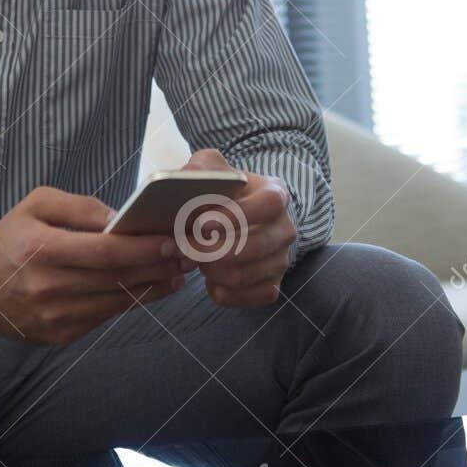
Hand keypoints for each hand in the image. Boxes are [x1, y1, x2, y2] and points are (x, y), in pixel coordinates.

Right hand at [0, 186, 191, 346]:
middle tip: (186, 256)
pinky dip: (129, 302)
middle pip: (118, 279)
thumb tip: (120, 218)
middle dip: (158, 267)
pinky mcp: (59, 335)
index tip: (172, 240)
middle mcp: (49, 286)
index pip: (107, 252)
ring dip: (152, 288)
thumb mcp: (37, 204)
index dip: (144, 248)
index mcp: (42, 248)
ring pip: (117, 302)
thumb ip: (80, 207)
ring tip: (176, 273)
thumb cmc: (10, 237)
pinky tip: (147, 288)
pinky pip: (104, 317)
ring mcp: (55, 316)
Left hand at [177, 148, 295, 307]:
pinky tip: (208, 275)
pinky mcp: (272, 285)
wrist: (235, 214)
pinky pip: (245, 298)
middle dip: (209, 250)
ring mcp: (282, 260)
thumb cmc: (221, 190)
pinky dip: (220, 290)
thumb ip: (200, 169)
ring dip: (209, 269)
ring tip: (192, 256)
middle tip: (181, 245)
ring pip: (243, 275)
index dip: (235, 216)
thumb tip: (187, 182)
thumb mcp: (211, 168)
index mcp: (276, 194)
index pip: (268, 206)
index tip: (202, 223)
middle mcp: (285, 229)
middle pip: (253, 247)